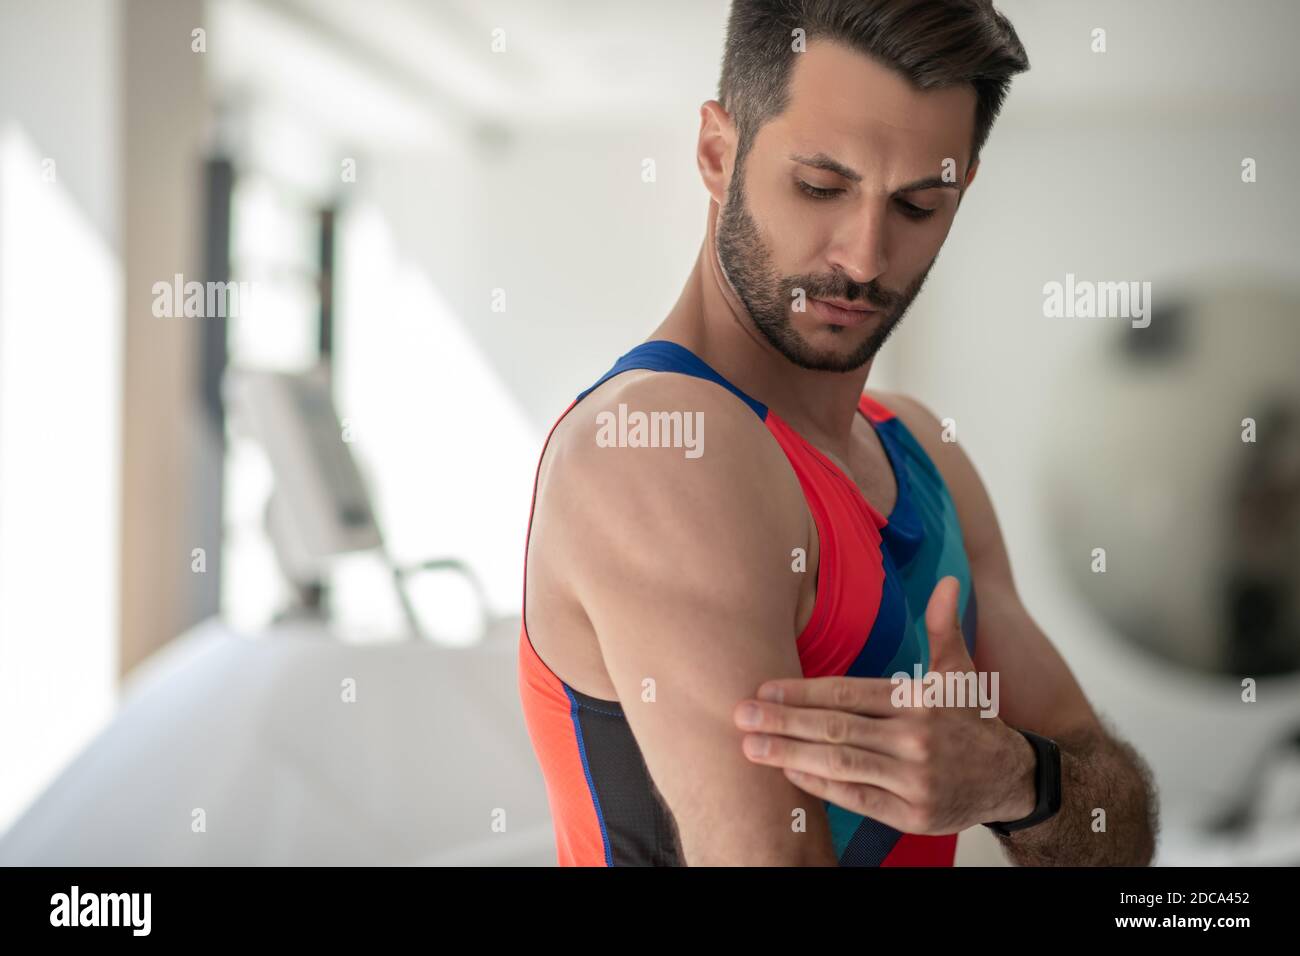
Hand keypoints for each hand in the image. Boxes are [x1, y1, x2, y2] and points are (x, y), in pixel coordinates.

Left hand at [733, 576, 1036, 834]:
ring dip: (790, 755)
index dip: (802, 692)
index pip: (849, 694)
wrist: (1010, 779)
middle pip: (837, 729)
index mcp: (920, 701)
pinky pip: (856, 799)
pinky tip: (789, 774)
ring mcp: (914, 781)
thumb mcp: (960, 672)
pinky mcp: (911, 816)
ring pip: (841, 765)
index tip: (764, 690)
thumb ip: (945, 628)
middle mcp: (916, 740)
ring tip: (752, 747)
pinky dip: (820, 787)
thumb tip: (950, 581)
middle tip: (741, 716)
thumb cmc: (970, 720)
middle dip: (783, 723)